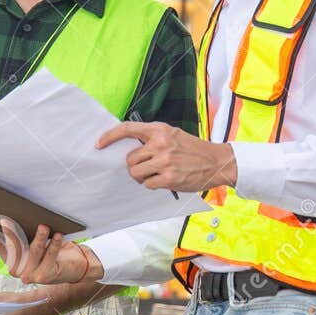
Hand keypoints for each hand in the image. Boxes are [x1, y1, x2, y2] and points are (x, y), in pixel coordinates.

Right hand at [0, 220, 100, 285]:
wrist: (72, 269)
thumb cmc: (50, 252)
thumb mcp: (33, 243)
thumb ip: (23, 236)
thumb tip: (10, 217)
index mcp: (12, 262)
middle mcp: (18, 271)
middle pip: (13, 248)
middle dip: (10, 234)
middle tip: (6, 221)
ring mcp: (32, 275)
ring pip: (33, 252)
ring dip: (38, 238)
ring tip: (43, 226)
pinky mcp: (46, 275)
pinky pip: (49, 257)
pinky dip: (53, 245)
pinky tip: (57, 235)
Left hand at [96, 122, 237, 193]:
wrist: (216, 161)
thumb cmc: (193, 149)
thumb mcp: (173, 135)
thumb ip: (153, 139)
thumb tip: (130, 150)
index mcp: (160, 129)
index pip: (127, 129)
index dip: (110, 136)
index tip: (99, 144)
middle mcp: (161, 143)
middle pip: (130, 159)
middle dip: (136, 166)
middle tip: (149, 167)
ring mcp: (165, 161)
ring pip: (136, 173)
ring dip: (142, 177)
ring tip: (156, 174)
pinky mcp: (169, 178)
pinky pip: (148, 184)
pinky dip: (153, 185)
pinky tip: (165, 180)